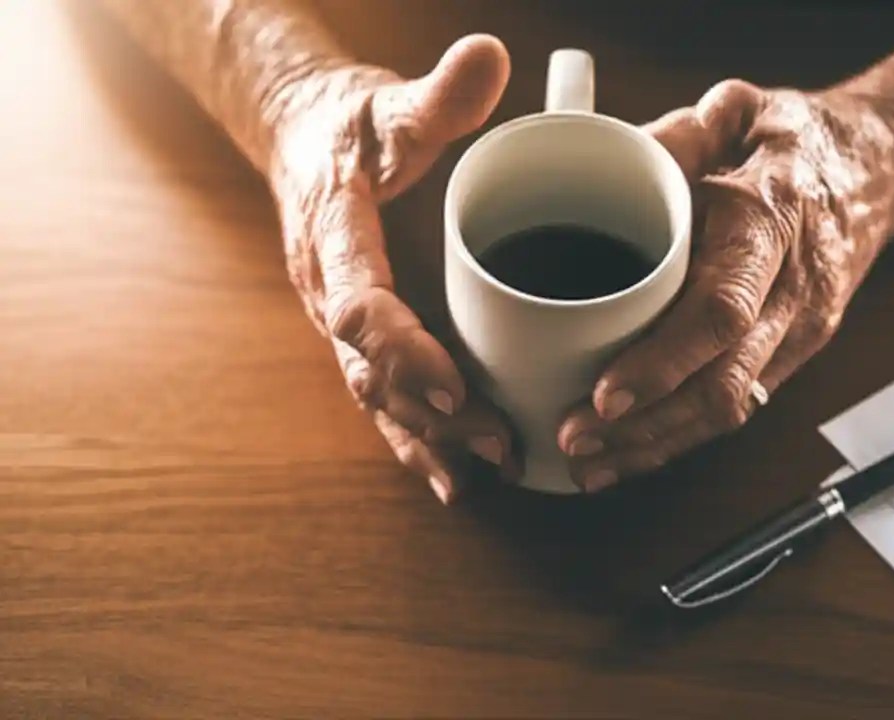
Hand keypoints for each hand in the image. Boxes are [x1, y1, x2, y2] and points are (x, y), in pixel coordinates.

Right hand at [269, 35, 518, 502]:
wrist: (306, 139)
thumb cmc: (353, 124)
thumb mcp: (392, 103)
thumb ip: (438, 93)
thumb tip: (490, 56)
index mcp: (334, 237)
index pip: (359, 305)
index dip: (401, 351)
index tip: (451, 387)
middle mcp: (330, 293)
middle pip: (372, 371)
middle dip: (431, 415)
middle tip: (497, 443)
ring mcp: (342, 323)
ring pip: (376, 396)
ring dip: (428, 439)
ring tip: (486, 472)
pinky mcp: (364, 335)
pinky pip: (383, 396)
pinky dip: (417, 439)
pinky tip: (455, 477)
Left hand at [557, 80, 893, 491]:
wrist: (876, 172)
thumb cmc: (797, 143)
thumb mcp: (741, 111)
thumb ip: (682, 133)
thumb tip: (618, 155)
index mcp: (771, 228)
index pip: (722, 312)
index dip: (664, 362)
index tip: (604, 395)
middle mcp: (791, 292)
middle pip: (723, 385)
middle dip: (646, 426)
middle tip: (574, 440)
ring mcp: (799, 331)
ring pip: (729, 410)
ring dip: (657, 445)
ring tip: (588, 464)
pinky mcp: (793, 353)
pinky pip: (737, 406)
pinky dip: (681, 435)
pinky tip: (630, 452)